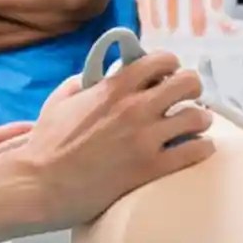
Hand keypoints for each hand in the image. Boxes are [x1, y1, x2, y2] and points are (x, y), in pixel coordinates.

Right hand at [18, 52, 214, 230]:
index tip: (167, 74)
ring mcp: (145, 138)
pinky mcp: (150, 168)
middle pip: (188, 82)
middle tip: (185, 98)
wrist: (40, 183)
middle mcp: (135, 107)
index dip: (170, 65)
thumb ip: (82, 83)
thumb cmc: (46, 145)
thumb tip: (96, 77)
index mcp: (114, 87)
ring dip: (199, 119)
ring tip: (193, 126)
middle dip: (191, 88)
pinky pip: (195, 151)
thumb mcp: (61, 100)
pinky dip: (202, 148)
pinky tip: (196, 148)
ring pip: (198, 117)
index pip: (161, 59)